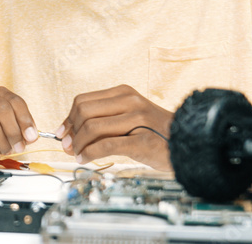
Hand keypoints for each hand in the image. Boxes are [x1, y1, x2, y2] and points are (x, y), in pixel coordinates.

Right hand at [0, 86, 37, 162]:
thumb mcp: (10, 125)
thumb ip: (21, 128)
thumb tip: (32, 136)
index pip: (15, 101)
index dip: (25, 119)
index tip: (32, 136)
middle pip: (2, 109)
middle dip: (14, 131)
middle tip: (20, 147)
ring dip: (4, 142)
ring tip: (8, 151)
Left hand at [58, 84, 173, 169]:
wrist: (188, 145)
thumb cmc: (156, 134)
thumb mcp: (129, 118)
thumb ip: (103, 120)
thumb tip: (69, 133)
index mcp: (124, 93)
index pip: (83, 100)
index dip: (68, 118)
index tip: (63, 132)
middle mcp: (130, 102)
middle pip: (84, 112)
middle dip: (71, 131)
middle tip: (68, 146)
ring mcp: (137, 120)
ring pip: (92, 127)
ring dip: (79, 144)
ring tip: (77, 154)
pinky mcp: (141, 140)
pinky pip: (105, 145)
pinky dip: (90, 153)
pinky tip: (86, 159)